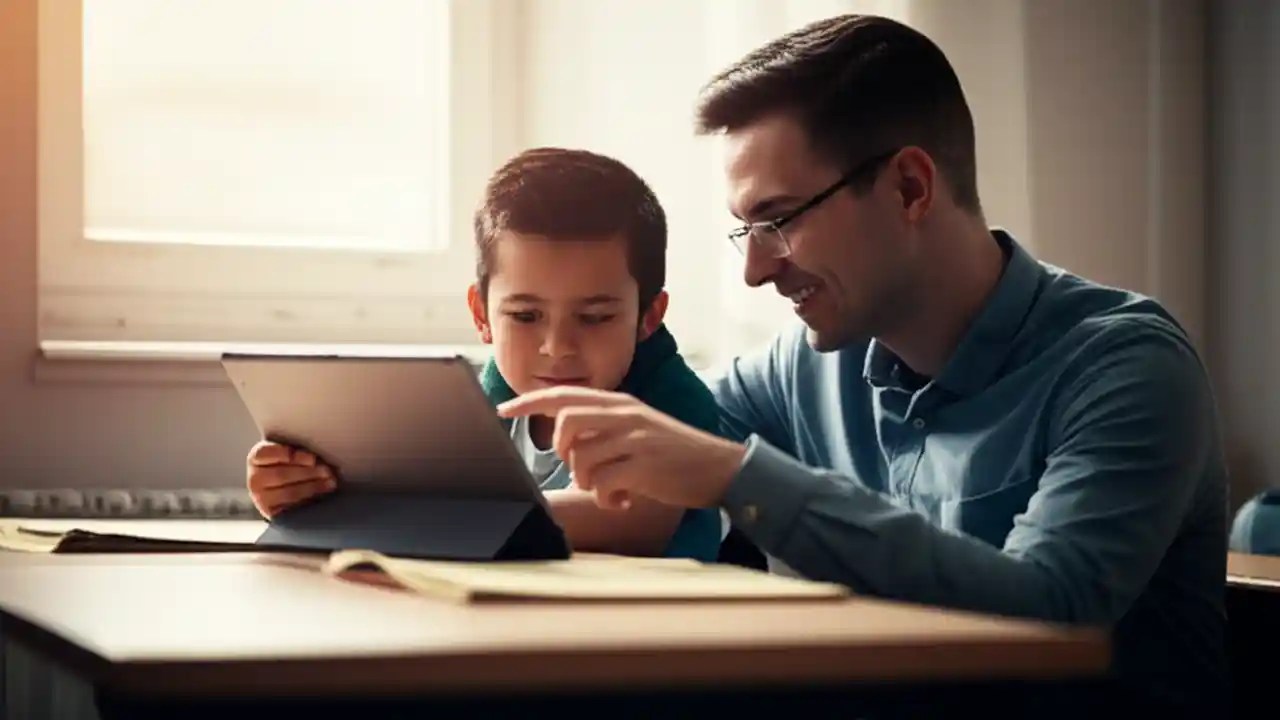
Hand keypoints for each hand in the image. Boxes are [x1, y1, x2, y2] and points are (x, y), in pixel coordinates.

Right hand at [245, 441, 337, 518]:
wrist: (287, 487)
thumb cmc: (293, 462)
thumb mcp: (292, 451)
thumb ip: (298, 449)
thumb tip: (313, 456)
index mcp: (256, 458)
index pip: (264, 454)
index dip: (284, 454)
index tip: (309, 457)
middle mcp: (254, 479)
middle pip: (281, 474)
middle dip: (307, 472)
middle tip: (327, 471)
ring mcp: (261, 499)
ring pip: (289, 493)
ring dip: (312, 487)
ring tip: (330, 482)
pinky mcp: (273, 514)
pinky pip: (292, 508)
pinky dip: (310, 500)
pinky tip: (323, 494)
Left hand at [497, 387, 745, 510]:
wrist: (719, 468)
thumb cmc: (672, 455)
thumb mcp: (637, 429)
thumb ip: (604, 428)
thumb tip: (566, 442)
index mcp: (620, 403)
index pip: (565, 395)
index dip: (530, 401)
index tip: (503, 410)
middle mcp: (625, 414)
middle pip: (567, 422)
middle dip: (561, 450)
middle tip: (579, 469)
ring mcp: (635, 438)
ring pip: (582, 457)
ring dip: (586, 482)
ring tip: (609, 490)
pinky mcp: (644, 464)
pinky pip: (603, 483)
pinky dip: (606, 499)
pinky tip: (623, 501)